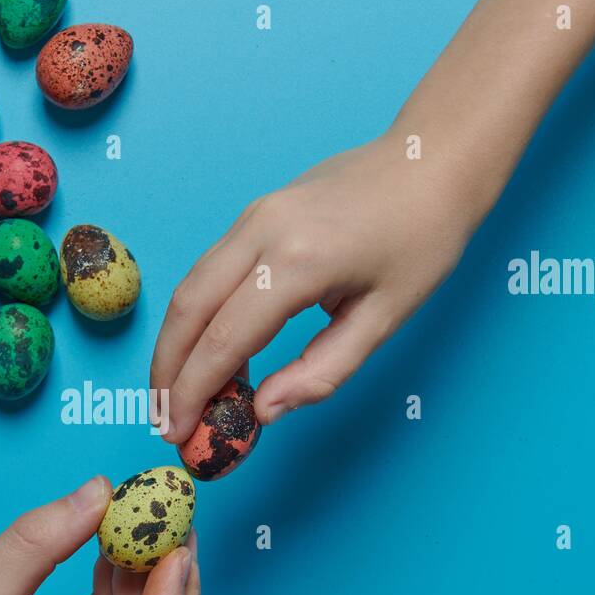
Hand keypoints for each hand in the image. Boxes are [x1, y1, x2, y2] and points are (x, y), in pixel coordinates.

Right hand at [150, 131, 474, 442]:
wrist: (430, 160)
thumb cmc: (422, 239)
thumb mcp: (384, 320)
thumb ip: (321, 373)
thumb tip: (264, 411)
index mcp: (299, 262)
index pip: (224, 339)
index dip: (194, 393)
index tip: (179, 433)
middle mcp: (262, 233)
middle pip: (188, 311)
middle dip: (167, 373)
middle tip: (164, 422)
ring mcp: (252, 218)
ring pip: (189, 288)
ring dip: (175, 346)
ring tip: (176, 395)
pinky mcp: (253, 215)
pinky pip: (208, 271)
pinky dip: (196, 317)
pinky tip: (208, 353)